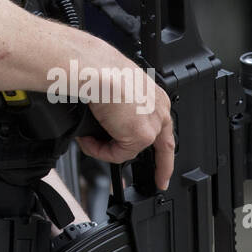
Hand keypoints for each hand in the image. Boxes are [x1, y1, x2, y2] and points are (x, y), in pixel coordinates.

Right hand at [77, 71, 174, 189]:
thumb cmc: (100, 71)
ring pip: (128, 150)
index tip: (163, 163)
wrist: (96, 70)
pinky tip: (88, 139)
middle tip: (158, 182)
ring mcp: (151, 124)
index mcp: (155, 97)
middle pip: (163, 146)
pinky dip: (99, 150)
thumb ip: (120, 111)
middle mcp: (159, 110)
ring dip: (106, 149)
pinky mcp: (140, 136)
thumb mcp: (116, 91)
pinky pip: (117, 155)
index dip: (163, 147)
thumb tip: (106, 124)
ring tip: (88, 139)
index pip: (164, 127)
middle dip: (161, 168)